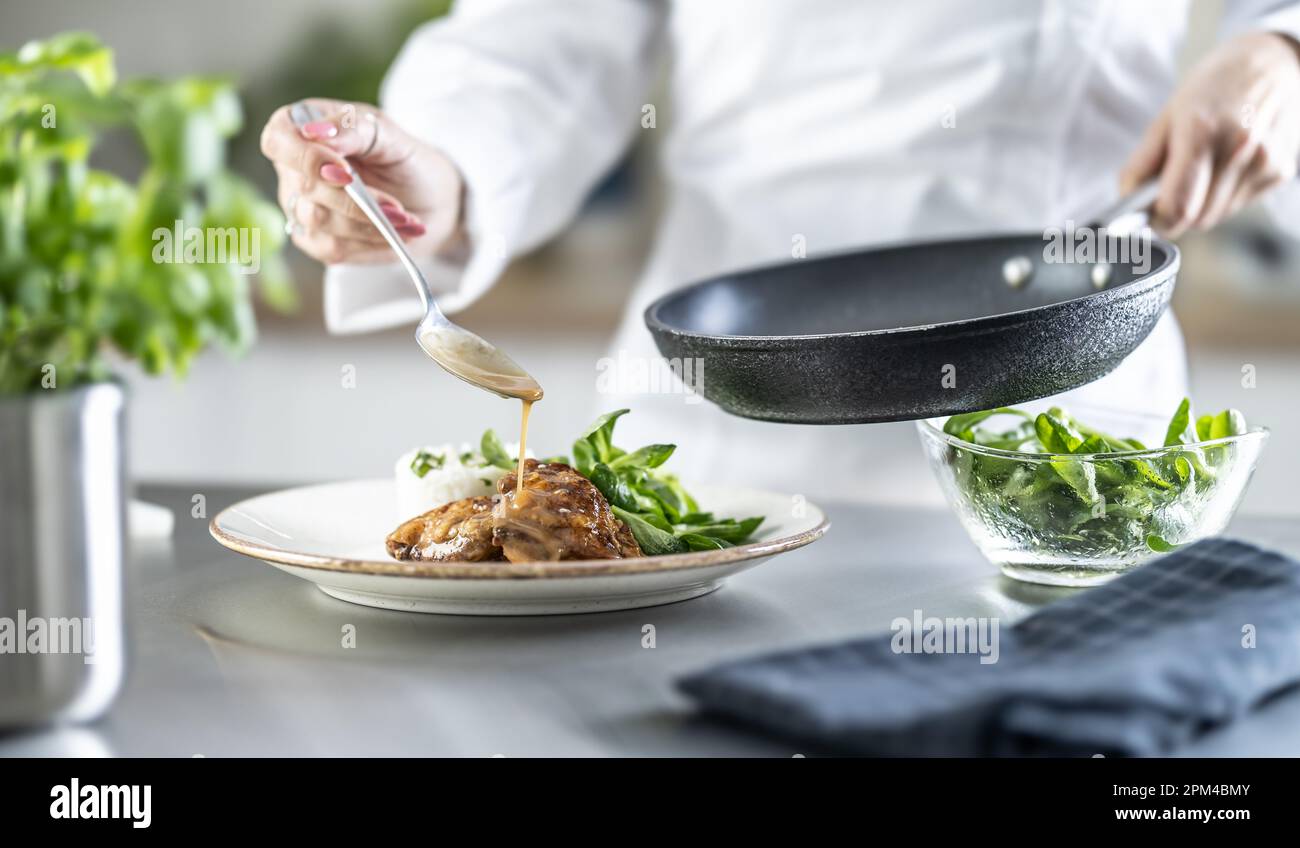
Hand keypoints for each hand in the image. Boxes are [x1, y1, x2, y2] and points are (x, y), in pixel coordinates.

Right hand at [260, 98, 465, 263]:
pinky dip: (371, 240)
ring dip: (368, 222)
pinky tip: (396, 232)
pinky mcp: (318, 242)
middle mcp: (294, 170)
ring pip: (319, 221)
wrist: (432, 202)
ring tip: (405, 218)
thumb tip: (319, 131)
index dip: (306, 158)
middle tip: (397, 206)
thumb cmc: (406, 160)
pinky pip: (333, 247)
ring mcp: (302, 208)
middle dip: (354, 200)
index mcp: (302, 129)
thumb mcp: (389, 134)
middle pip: (305, 188)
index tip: (345, 171)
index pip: (278, 140)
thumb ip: (354, 128)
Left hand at [1121, 31, 1299, 236]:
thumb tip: (1126, 202)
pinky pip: (1240, 205)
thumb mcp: (1166, 117)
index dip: (1158, 221)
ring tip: (1204, 168)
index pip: (1178, 208)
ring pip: (1218, 217)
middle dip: (1178, 213)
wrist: (1272, 63)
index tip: (1150, 216)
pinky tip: (1228, 164)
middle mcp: (1238, 150)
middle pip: (1197, 219)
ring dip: (1202, 205)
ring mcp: (1265, 162)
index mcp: (1201, 133)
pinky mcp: (1281, 172)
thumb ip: (1141, 164)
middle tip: (1173, 187)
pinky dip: (1225, 196)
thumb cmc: (1213, 88)